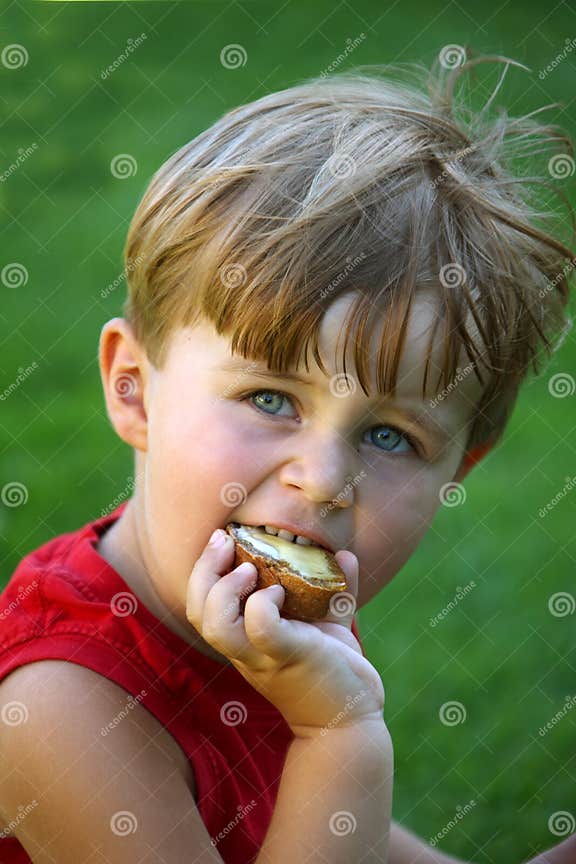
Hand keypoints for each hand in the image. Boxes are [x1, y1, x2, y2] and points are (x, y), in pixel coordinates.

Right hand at [185, 530, 385, 736]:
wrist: (350, 721)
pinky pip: (260, 628)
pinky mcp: (289, 656)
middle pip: (198, 612)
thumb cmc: (334, 672)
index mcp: (244, 639)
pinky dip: (264, 603)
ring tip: (250, 570)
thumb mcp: (328, 624)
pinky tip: (283, 591)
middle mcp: (245, 650)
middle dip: (203, 570)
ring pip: (216, 625)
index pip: (201, 606)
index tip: (221, 539)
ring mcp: (263, 656)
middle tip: (224, 543)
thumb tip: (345, 555)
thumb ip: (332, 589)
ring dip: (226, 589)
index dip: (202, 570)